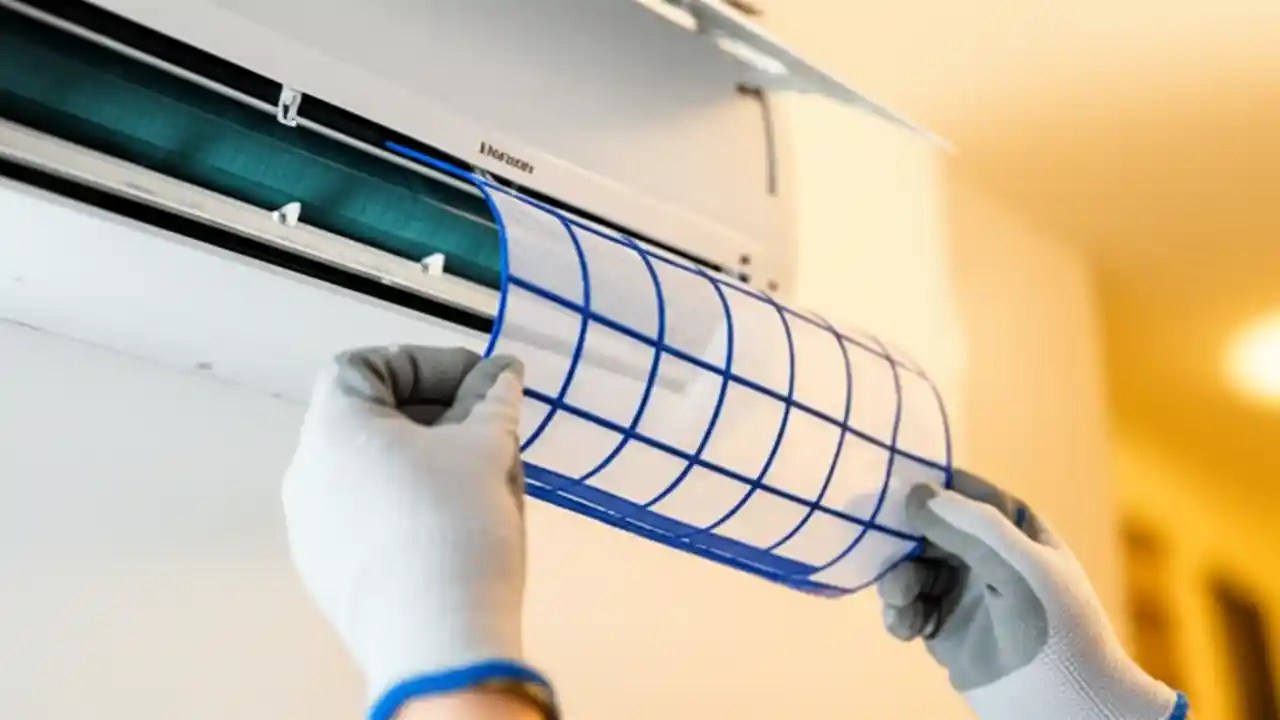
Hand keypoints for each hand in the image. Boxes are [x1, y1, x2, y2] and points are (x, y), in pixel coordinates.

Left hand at [283, 346, 551, 717]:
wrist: (437, 639)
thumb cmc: (456, 527)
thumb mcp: (487, 448)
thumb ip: (492, 400)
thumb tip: (501, 373)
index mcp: (333, 428)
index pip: (365, 365)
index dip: (425, 363)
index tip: (477, 382)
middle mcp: (308, 472)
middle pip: (368, 416)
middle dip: (435, 412)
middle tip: (489, 427)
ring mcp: (312, 525)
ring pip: (370, 468)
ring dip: (425, 458)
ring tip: (479, 477)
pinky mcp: (327, 570)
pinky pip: (366, 514)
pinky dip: (407, 502)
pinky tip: (453, 524)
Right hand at [878, 471, 1184, 719]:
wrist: (1064, 703)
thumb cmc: (1055, 625)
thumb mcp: (1020, 565)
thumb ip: (971, 526)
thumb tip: (916, 492)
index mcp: (1012, 527)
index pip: (962, 491)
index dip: (927, 486)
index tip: (888, 486)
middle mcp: (983, 554)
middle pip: (925, 531)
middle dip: (901, 543)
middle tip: (882, 554)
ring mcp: (962, 592)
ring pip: (910, 570)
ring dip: (896, 582)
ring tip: (899, 601)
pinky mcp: (944, 629)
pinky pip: (907, 610)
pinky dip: (898, 614)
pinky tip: (904, 626)